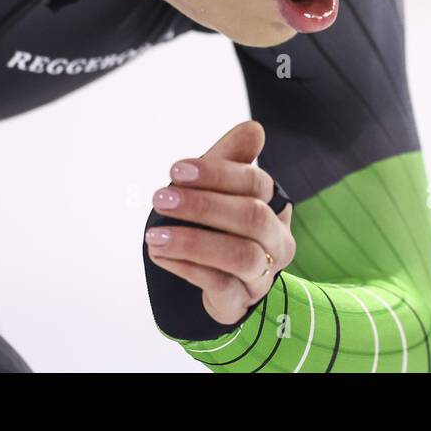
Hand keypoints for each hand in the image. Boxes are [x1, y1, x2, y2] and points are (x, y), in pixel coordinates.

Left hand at [144, 120, 295, 326]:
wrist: (216, 282)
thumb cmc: (219, 226)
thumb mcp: (219, 190)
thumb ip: (231, 160)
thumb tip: (254, 128)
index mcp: (274, 206)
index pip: (257, 184)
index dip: (218, 175)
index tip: (176, 171)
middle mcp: (277, 240)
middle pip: (252, 218)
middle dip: (203, 205)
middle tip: (159, 198)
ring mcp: (262, 274)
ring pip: (240, 255)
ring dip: (193, 242)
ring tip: (153, 236)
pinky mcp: (241, 301)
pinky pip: (220, 285)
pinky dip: (188, 268)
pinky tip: (160, 256)